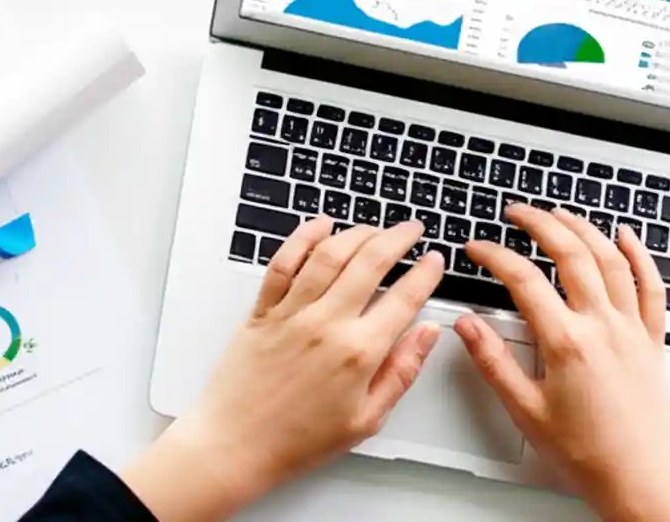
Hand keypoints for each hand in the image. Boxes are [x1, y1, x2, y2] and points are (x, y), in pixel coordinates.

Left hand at [123, 218, 443, 520]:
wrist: (234, 445)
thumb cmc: (297, 440)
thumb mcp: (366, 419)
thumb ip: (401, 371)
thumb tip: (427, 335)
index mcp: (358, 353)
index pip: (403, 299)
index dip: (425, 274)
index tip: (435, 260)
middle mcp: (326, 324)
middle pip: (370, 261)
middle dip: (397, 238)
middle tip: (412, 229)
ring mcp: (292, 312)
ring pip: (330, 253)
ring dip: (358, 232)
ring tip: (376, 228)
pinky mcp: (263, 309)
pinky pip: (285, 261)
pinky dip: (304, 236)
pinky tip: (321, 224)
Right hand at [457, 205, 669, 521]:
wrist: (641, 478)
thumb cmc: (586, 453)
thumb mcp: (525, 410)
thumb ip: (493, 362)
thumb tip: (467, 326)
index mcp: (566, 343)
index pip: (522, 279)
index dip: (494, 256)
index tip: (477, 249)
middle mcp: (602, 327)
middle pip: (570, 254)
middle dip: (539, 223)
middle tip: (517, 212)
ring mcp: (630, 329)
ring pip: (610, 260)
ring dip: (583, 228)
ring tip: (560, 212)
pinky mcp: (650, 340)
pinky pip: (651, 286)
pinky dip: (639, 254)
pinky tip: (626, 236)